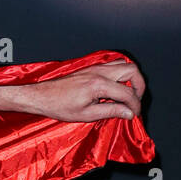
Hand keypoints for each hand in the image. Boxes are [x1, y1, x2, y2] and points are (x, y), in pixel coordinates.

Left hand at [0, 60, 145, 122]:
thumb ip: (110, 111)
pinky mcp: (91, 68)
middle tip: (135, 101)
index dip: (135, 105)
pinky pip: (114, 65)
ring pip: (124, 65)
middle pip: (132, 71)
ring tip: (127, 95)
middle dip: (139, 86)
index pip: (127, 93)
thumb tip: (129, 113)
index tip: (135, 115)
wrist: (41, 96)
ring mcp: (95, 68)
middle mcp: (99, 72)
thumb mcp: (86, 114)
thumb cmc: (58, 106)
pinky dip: (120, 74)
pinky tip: (115, 88)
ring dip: (131, 78)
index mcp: (99, 84)